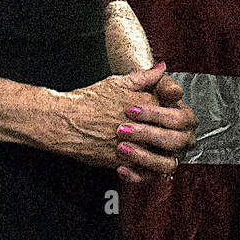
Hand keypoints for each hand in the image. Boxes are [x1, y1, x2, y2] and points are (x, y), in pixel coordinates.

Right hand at [47, 63, 193, 183]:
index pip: (175, 113)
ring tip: (155, 153)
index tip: (170, 119)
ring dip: (160, 156)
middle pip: (171, 137)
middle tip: (168, 139)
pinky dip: (145, 169)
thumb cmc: (89, 99)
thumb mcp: (118, 82)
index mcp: (147, 105)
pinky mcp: (122, 162)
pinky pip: (143, 171)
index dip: (174, 118)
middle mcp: (144, 126)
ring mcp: (134, 146)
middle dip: (171, 139)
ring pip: (161, 157)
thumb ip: (145, 77)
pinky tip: (141, 163)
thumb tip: (162, 67)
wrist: (65, 121)